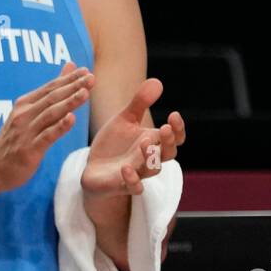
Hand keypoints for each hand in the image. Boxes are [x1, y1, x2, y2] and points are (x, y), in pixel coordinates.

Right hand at [0, 62, 94, 192]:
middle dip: (73, 87)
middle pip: (52, 98)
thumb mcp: (29, 113)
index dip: (69, 79)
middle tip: (91, 78)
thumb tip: (70, 66)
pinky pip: (46, 136)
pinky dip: (59, 127)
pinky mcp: (29, 150)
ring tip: (85, 94)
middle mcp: (24, 115)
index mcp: (24, 104)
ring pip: (50, 114)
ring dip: (69, 103)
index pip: (50, 88)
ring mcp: (26, 132)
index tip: (86, 71)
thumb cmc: (14, 141)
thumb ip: (50, 92)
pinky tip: (71, 119)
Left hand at [81, 78, 185, 196]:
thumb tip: (157, 82)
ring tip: (144, 143)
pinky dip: (132, 180)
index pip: (175, 137)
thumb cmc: (113, 143)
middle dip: (169, 141)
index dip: (178, 128)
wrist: (92, 167)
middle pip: (169, 153)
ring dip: (151, 157)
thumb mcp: (124, 119)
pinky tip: (125, 168)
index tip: (173, 114)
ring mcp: (137, 173)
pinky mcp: (122, 185)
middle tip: (164, 128)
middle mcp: (148, 158)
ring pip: (153, 170)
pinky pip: (134, 188)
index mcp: (153, 141)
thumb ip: (139, 103)